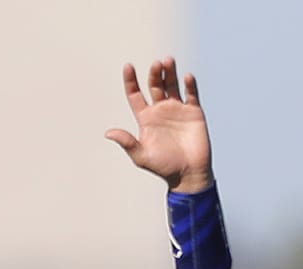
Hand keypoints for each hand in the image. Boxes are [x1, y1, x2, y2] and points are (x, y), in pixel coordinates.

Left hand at [104, 58, 213, 192]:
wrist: (187, 173)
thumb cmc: (162, 166)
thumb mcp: (140, 155)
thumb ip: (127, 142)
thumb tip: (108, 133)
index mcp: (145, 118)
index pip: (135, 95)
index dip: (131, 80)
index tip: (128, 66)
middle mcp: (160, 110)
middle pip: (155, 86)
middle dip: (155, 74)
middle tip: (157, 64)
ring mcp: (177, 109)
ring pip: (172, 86)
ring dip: (170, 73)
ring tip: (168, 61)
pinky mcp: (194, 112)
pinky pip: (191, 95)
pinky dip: (189, 85)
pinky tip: (186, 77)